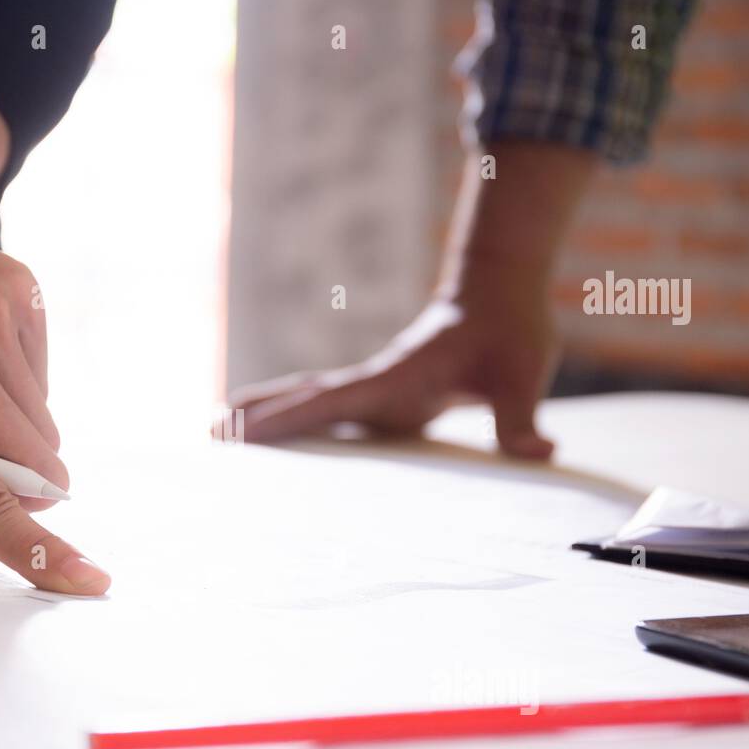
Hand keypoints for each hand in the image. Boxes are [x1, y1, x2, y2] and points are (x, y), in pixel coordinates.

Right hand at [230, 293, 558, 457]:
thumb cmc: (509, 329)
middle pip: (303, 399)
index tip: (243, 427)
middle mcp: (375, 384)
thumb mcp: (522, 372)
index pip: (330, 400)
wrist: (499, 291)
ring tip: (222, 431)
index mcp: (395, 377)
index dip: (286, 415)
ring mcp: (376, 392)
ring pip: (311, 404)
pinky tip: (287, 444)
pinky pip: (333, 415)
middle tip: (210, 433)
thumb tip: (538, 457)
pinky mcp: (385, 399)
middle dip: (258, 415)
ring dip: (268, 415)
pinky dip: (300, 424)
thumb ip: (521, 418)